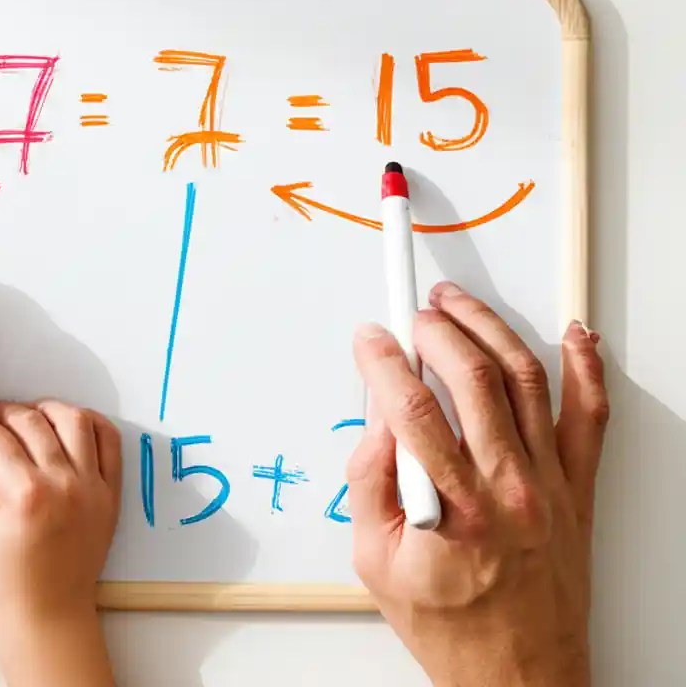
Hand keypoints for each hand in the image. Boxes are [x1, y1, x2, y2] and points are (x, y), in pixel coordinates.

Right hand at [0, 400, 120, 686]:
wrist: (47, 610)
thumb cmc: (4, 575)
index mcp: (24, 494)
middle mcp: (63, 484)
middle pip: (30, 420)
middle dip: (1, 411)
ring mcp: (92, 486)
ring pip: (73, 419)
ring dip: (45, 408)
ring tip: (25, 417)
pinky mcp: (111, 492)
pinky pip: (109, 440)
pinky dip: (89, 422)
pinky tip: (65, 424)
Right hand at [349, 282, 607, 686]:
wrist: (521, 674)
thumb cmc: (450, 627)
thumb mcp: (374, 562)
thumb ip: (368, 485)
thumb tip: (377, 423)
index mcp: (454, 510)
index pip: (414, 409)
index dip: (385, 362)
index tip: (371, 339)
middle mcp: (509, 488)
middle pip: (475, 379)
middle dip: (438, 329)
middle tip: (414, 314)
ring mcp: (550, 484)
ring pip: (527, 380)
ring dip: (491, 329)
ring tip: (460, 308)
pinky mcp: (578, 489)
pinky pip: (590, 416)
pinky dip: (585, 368)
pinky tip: (572, 337)